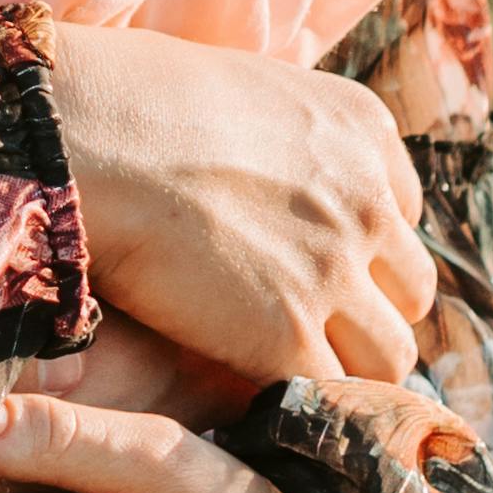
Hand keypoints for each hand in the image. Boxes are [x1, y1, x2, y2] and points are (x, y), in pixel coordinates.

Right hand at [37, 28, 435, 397]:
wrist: (82, 135)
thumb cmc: (123, 98)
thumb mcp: (239, 87)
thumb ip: (278, 137)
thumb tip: (257, 168)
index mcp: (362, 130)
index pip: (400, 214)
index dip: (358, 249)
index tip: (314, 266)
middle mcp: (366, 200)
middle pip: (410, 292)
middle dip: (367, 316)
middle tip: (308, 334)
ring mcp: (334, 272)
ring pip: (389, 358)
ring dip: (345, 372)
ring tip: (285, 379)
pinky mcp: (286, 335)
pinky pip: (327, 397)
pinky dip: (297, 405)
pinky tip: (253, 398)